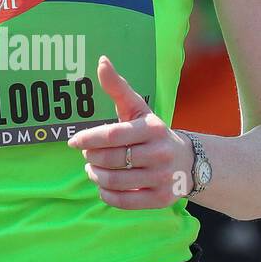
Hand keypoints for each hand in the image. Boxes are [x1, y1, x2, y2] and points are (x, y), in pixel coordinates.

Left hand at [66, 56, 192, 208]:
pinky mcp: (161, 199)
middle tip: (87, 155)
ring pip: (114, 181)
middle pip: (111, 159)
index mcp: (152, 128)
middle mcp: (160, 153)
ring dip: (95, 175)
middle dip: (91, 157)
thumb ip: (117, 87)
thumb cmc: (151, 132)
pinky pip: (124, 201)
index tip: (72, 141)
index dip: (88, 138)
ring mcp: (162, 177)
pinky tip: (103, 185)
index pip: (113, 135)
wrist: (187, 162)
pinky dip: (106, 195)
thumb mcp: (137, 109)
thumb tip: (101, 60)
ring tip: (93, 169)